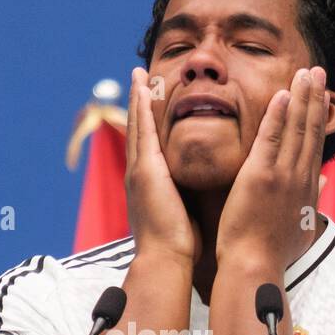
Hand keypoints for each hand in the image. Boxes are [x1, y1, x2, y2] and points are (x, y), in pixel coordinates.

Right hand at [125, 67, 200, 263]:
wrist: (165, 260)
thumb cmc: (179, 246)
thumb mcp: (183, 216)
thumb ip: (186, 201)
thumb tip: (198, 198)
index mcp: (148, 185)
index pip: (147, 146)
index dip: (146, 123)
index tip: (149, 103)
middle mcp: (138, 174)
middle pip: (137, 130)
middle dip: (136, 104)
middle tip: (137, 77)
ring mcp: (138, 171)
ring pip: (136, 125)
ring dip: (136, 98)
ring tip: (137, 74)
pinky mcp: (144, 171)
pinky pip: (142, 131)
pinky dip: (140, 108)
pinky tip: (141, 88)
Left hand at [217, 66, 328, 271]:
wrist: (255, 266)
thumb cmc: (272, 254)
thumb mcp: (301, 228)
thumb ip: (310, 204)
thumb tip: (323, 185)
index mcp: (307, 189)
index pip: (314, 145)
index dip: (318, 118)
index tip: (321, 96)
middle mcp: (300, 178)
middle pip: (311, 130)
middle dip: (315, 98)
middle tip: (317, 71)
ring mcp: (283, 176)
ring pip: (297, 129)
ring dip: (302, 98)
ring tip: (306, 72)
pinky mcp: (262, 177)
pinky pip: (271, 140)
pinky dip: (278, 117)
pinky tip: (282, 95)